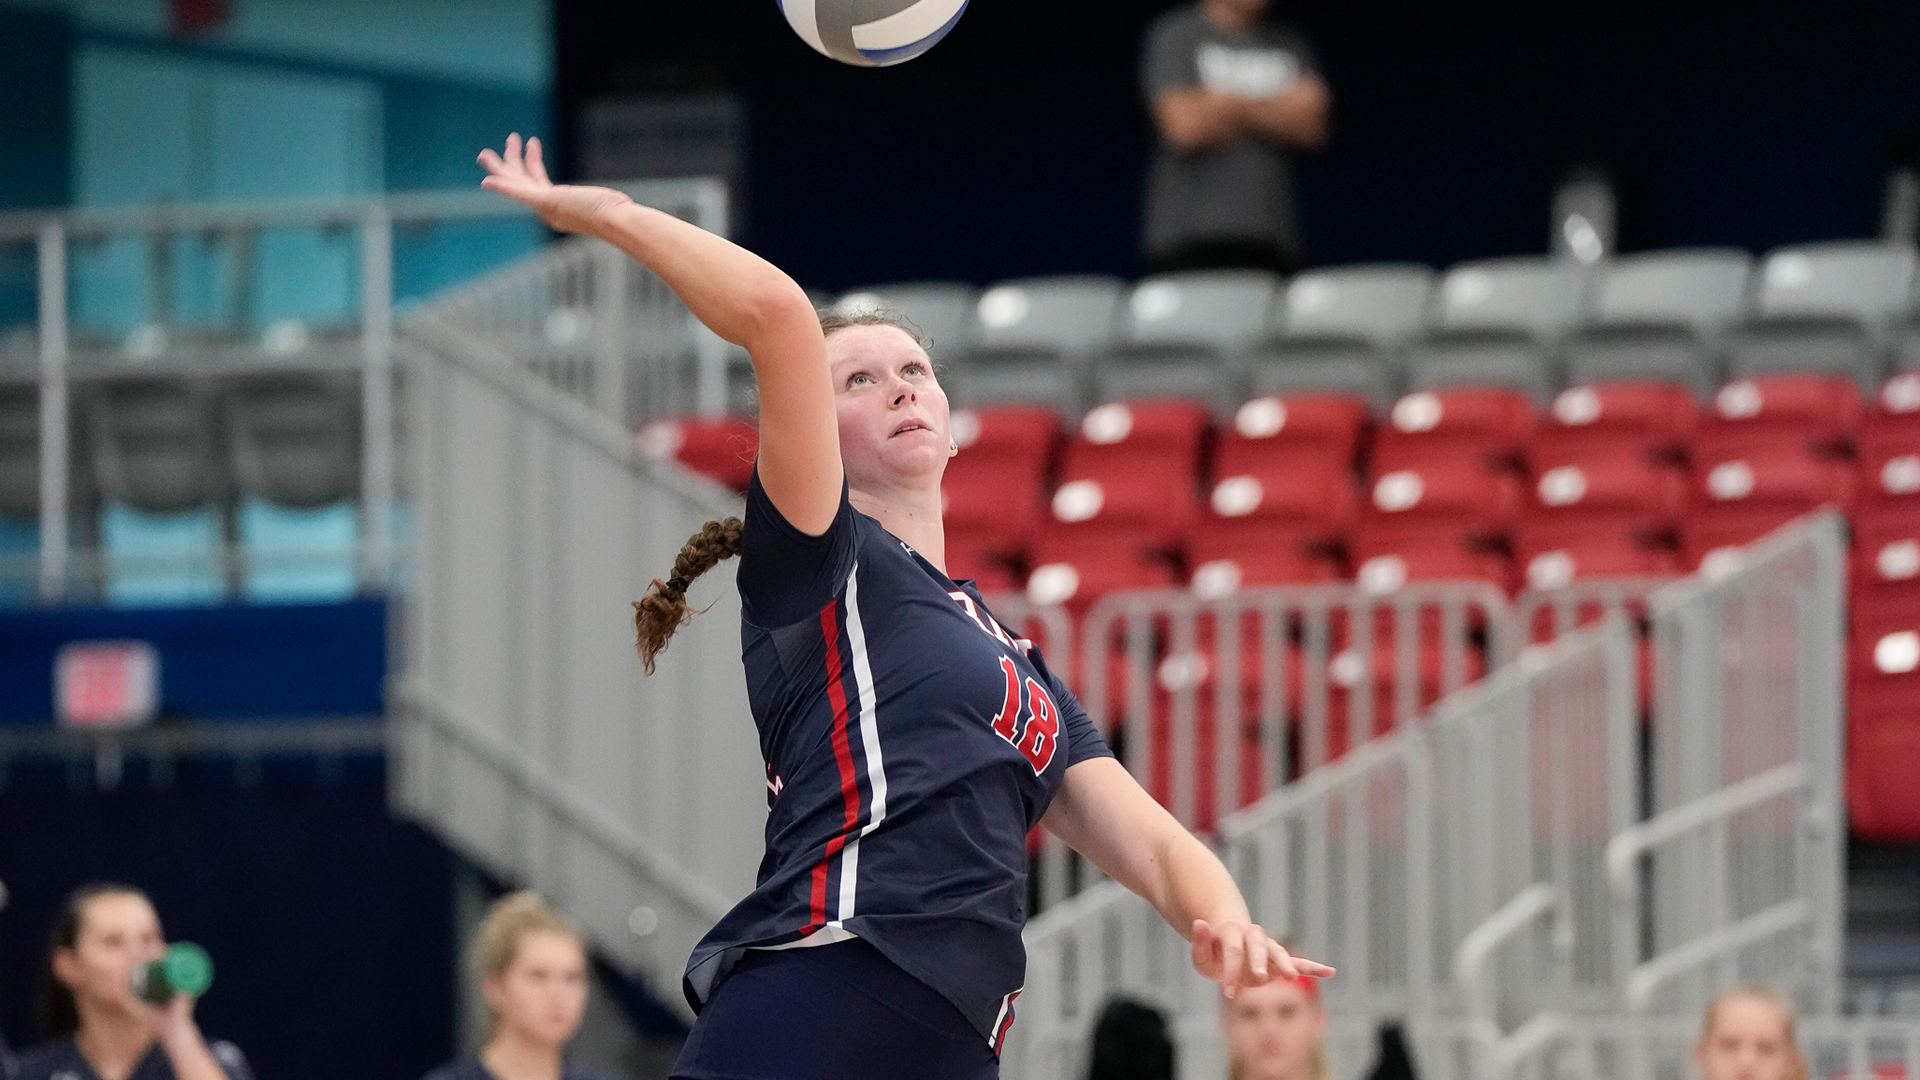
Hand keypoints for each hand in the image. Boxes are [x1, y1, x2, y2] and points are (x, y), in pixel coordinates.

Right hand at [478, 133, 633, 234]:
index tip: (532, 147)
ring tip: (492, 149)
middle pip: (523, 182)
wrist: (619, 224)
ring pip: (517, 182)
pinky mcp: (546, 202)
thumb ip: (607, 204)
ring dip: (504, 164)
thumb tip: (622, 204)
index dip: (533, 166)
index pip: (540, 185)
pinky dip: (502, 186)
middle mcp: (549, 211)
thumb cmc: (621, 217)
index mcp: (559, 211)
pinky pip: (518, 192)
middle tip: (509, 141)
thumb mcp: (611, 206)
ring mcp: (546, 207)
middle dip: (511, 163)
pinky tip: (486, 181)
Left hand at [1191, 918, 1334, 999]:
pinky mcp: (1279, 961)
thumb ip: (1200, 942)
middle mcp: (1253, 937)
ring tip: (1292, 977)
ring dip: (1286, 963)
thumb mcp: (1202, 955)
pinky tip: (1330, 972)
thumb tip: (1198, 922)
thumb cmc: (1214, 955)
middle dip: (1259, 962)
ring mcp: (1268, 948)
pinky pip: (1299, 962)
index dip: (1230, 972)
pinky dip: (1313, 967)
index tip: (1227, 995)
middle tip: (1259, 978)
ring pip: (1279, 952)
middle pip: (1258, 946)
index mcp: (1232, 933)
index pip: (1233, 951)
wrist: (1229, 947)